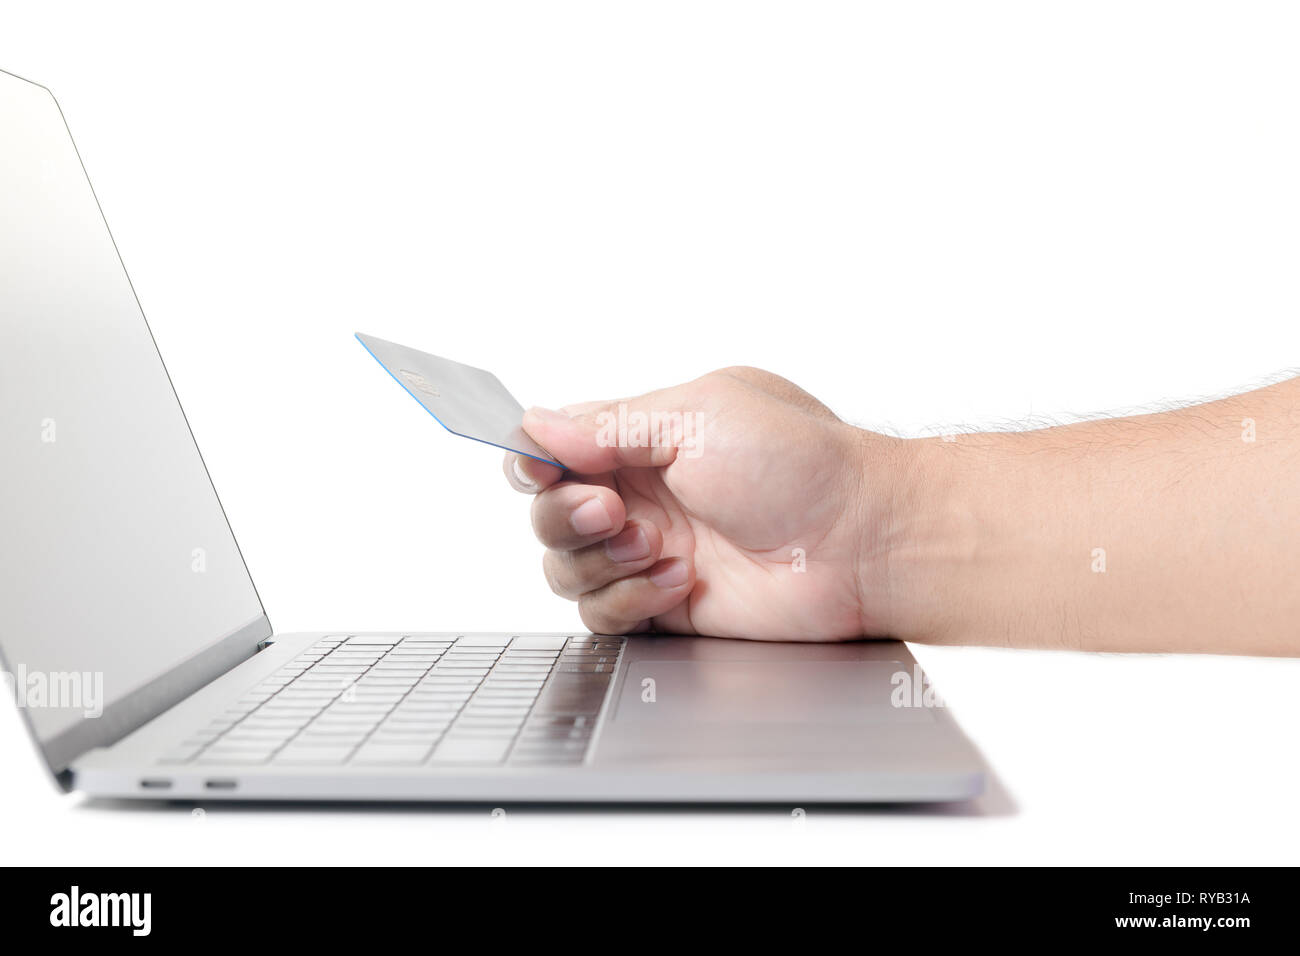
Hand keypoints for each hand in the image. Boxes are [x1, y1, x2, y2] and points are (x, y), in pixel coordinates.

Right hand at [503, 367, 900, 639]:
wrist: (860, 543)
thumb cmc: (802, 464)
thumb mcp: (700, 416)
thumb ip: (612, 424)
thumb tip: (540, 425)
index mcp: (646, 436)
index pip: (556, 446)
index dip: (533, 459)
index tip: (538, 468)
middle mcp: (642, 494)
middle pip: (548, 511)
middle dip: (565, 513)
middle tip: (611, 511)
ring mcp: (649, 551)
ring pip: (565, 566)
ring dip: (598, 559)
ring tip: (655, 545)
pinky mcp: (662, 604)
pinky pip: (600, 614)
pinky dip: (626, 598)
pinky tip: (676, 579)